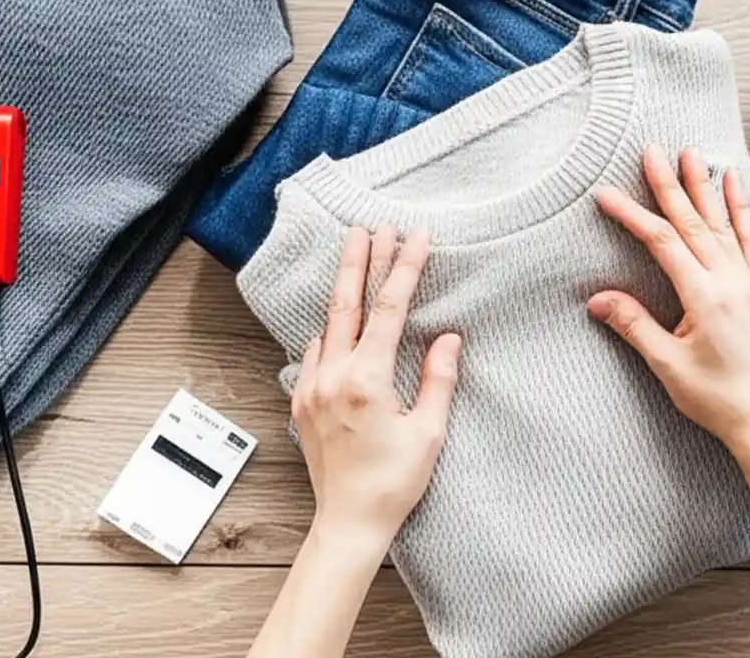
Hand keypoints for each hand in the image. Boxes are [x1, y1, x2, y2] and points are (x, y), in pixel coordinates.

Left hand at [291, 225, 462, 547]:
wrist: (349, 523)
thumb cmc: (393, 484)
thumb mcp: (429, 433)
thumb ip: (439, 379)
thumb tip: (448, 338)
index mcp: (367, 380)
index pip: (390, 308)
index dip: (404, 267)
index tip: (415, 236)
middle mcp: (333, 377)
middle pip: (347, 303)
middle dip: (359, 260)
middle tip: (368, 227)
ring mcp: (311, 388)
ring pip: (327, 324)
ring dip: (344, 290)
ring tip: (355, 260)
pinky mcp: (302, 403)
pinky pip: (314, 353)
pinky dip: (329, 330)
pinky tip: (339, 322)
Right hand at [588, 146, 749, 461]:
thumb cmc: (715, 397)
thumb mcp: (666, 364)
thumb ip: (634, 325)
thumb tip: (598, 298)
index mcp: (704, 297)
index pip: (663, 242)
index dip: (633, 215)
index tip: (607, 195)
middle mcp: (730, 281)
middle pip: (693, 222)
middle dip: (669, 185)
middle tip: (652, 151)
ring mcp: (748, 282)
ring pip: (722, 223)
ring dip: (703, 186)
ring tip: (690, 153)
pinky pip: (749, 238)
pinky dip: (740, 209)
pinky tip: (732, 185)